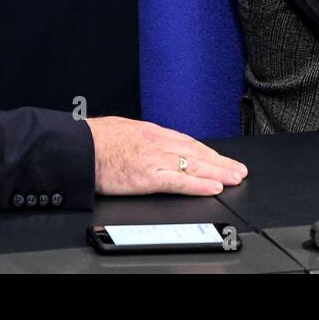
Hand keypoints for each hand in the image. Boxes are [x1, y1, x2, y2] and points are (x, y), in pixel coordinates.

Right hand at [86, 115, 247, 195]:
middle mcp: (157, 143)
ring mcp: (154, 160)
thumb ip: (139, 139)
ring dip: (218, 173)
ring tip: (235, 178)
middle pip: (196, 153)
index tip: (221, 158)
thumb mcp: (121, 131)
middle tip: (239, 170)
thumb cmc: (93, 140)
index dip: (207, 152)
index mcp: (150, 132)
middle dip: (220, 162)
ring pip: (193, 166)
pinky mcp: (147, 177)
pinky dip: (198, 185)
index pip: (186, 142)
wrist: (79, 147)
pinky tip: (213, 188)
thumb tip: (145, 144)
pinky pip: (179, 181)